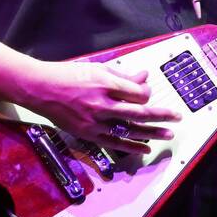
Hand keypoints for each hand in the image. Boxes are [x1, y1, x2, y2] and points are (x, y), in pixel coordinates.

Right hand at [17, 61, 181, 155]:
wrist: (39, 88)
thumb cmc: (67, 75)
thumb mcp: (97, 68)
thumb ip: (122, 76)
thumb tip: (144, 78)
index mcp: (104, 83)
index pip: (137, 93)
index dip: (147, 94)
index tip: (149, 93)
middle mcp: (101, 104)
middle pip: (139, 113)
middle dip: (161, 115)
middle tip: (177, 117)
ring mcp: (94, 121)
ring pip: (129, 130)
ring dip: (151, 133)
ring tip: (167, 134)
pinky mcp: (87, 133)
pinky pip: (114, 143)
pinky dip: (130, 146)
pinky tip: (144, 148)